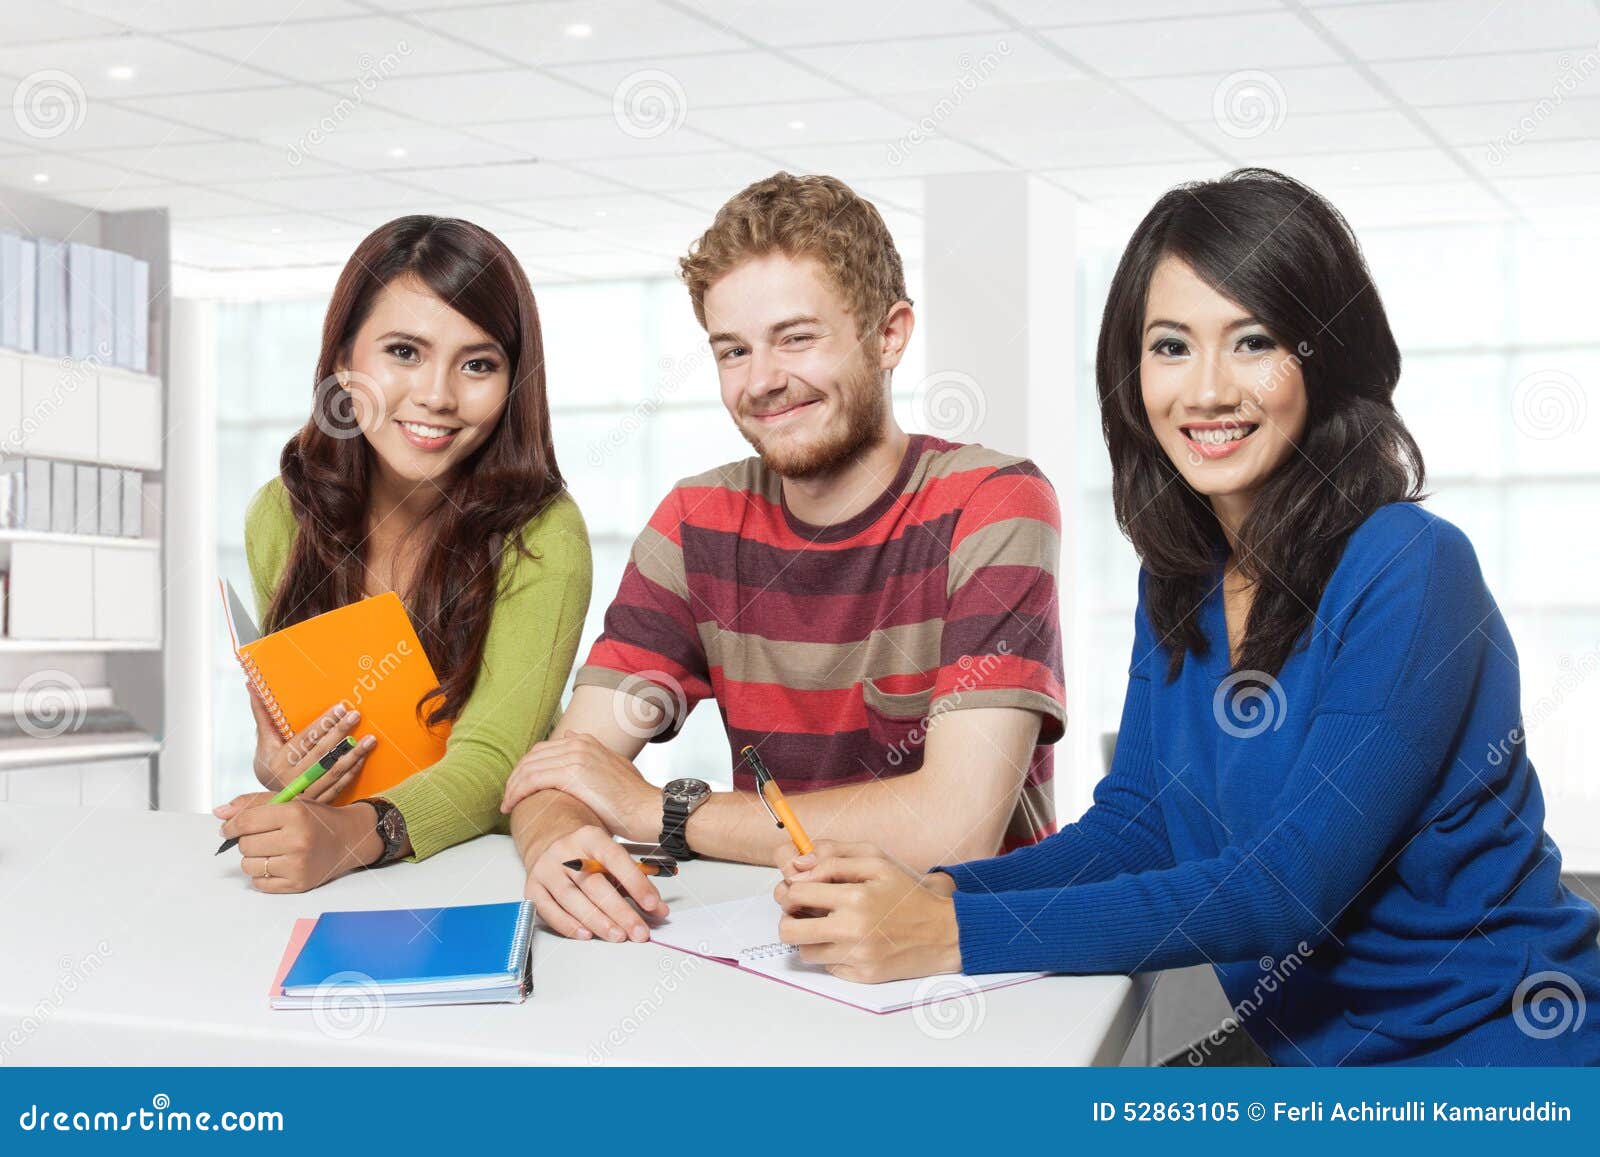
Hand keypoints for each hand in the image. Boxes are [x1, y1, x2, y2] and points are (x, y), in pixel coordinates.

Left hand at [217, 798, 380, 892]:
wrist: (348, 839)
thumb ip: (252, 804)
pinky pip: (259, 883)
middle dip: (248, 840)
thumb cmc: (314, 819)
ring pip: (249, 865)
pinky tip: (277, 864)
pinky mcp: (298, 884)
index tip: (229, 828)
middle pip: (245, 845)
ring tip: (271, 851)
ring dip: (254, 858)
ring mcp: (298, 865)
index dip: (231, 825)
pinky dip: (262, 875)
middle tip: (265, 837)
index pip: (246, 822)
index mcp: (295, 814)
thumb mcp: (289, 802)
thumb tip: (218, 813)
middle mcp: (298, 840)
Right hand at [246, 690, 374, 802]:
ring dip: (353, 754)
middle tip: (356, 715)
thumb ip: (263, 715)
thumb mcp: (264, 743)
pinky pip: (338, 786)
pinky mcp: (319, 804)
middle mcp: (292, 778)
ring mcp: (306, 793)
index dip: (323, 724)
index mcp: (278, 761)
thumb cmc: (270, 765)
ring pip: (333, 771)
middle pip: (321, 753)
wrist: (272, 804)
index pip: (304, 739)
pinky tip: (362, 758)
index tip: (340, 707)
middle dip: (340, 733)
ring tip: (370, 738)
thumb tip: (252, 684)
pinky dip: (352, 771)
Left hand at [500, 732, 659, 843]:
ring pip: (528, 769)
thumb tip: (574, 736)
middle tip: (508, 797)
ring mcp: (575, 756)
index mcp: (586, 741)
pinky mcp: (571, 774)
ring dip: (512, 787)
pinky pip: (532, 781)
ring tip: (506, 805)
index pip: (543, 749)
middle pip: (532, 757)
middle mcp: (578, 743)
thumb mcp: (614, 767)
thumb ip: (593, 754)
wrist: (649, 809)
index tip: (520, 785)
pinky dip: (517, 793)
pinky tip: (512, 806)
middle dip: (515, 777)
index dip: (527, 768)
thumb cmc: (635, 798)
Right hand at [522, 823, 666, 942]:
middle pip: (594, 885)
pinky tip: (587, 935)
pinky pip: (549, 911)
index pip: (615, 858)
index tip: (652, 904)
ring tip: (619, 936)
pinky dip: (568, 925)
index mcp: (590, 837)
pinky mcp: (532, 887)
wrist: (549, 844)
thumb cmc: (587, 856)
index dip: (635, 883)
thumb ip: (636, 881)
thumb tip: (659, 910)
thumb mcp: (612, 858)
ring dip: (598, 922)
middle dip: (620, 912)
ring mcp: (546, 869)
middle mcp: (565, 850)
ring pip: (572, 900)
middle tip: (639, 932)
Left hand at [774, 841, 962, 982]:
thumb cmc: (908, 895)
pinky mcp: (862, 976)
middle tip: (800, 914)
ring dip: (810, 939)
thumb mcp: (877, 862)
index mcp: (855, 896)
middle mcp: (853, 929)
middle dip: (789, 919)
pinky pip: (828, 967)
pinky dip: (833, 954)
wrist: (943, 933)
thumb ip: (835, 859)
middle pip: (789, 931)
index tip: (799, 891)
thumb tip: (799, 867)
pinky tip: (850, 942)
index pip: (796, 893)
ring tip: (829, 927)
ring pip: (805, 952)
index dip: (791, 890)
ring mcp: (857, 956)